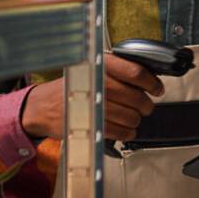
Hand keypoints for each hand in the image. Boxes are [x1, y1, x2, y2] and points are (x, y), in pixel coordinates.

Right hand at [20, 55, 164, 141]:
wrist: (41, 106)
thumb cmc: (71, 87)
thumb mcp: (91, 68)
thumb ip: (118, 71)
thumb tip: (149, 78)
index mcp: (100, 65)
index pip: (136, 72)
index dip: (152, 83)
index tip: (157, 88)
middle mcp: (97, 82)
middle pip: (136, 97)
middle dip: (146, 105)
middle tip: (146, 106)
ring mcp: (93, 104)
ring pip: (130, 116)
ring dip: (136, 120)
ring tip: (133, 118)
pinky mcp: (90, 124)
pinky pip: (120, 132)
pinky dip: (128, 133)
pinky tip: (127, 130)